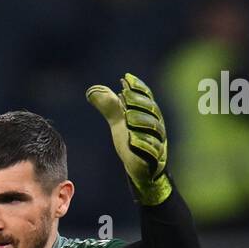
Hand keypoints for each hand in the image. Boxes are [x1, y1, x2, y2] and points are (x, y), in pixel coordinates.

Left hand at [85, 72, 170, 204]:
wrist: (141, 167)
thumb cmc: (132, 142)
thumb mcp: (118, 123)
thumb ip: (109, 107)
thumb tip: (91, 91)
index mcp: (149, 114)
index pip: (146, 97)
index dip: (137, 88)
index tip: (125, 80)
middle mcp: (156, 126)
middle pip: (151, 111)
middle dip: (138, 102)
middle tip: (124, 96)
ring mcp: (157, 143)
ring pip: (153, 130)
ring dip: (141, 121)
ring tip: (128, 117)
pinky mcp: (155, 160)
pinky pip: (152, 152)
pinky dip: (143, 145)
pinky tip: (132, 140)